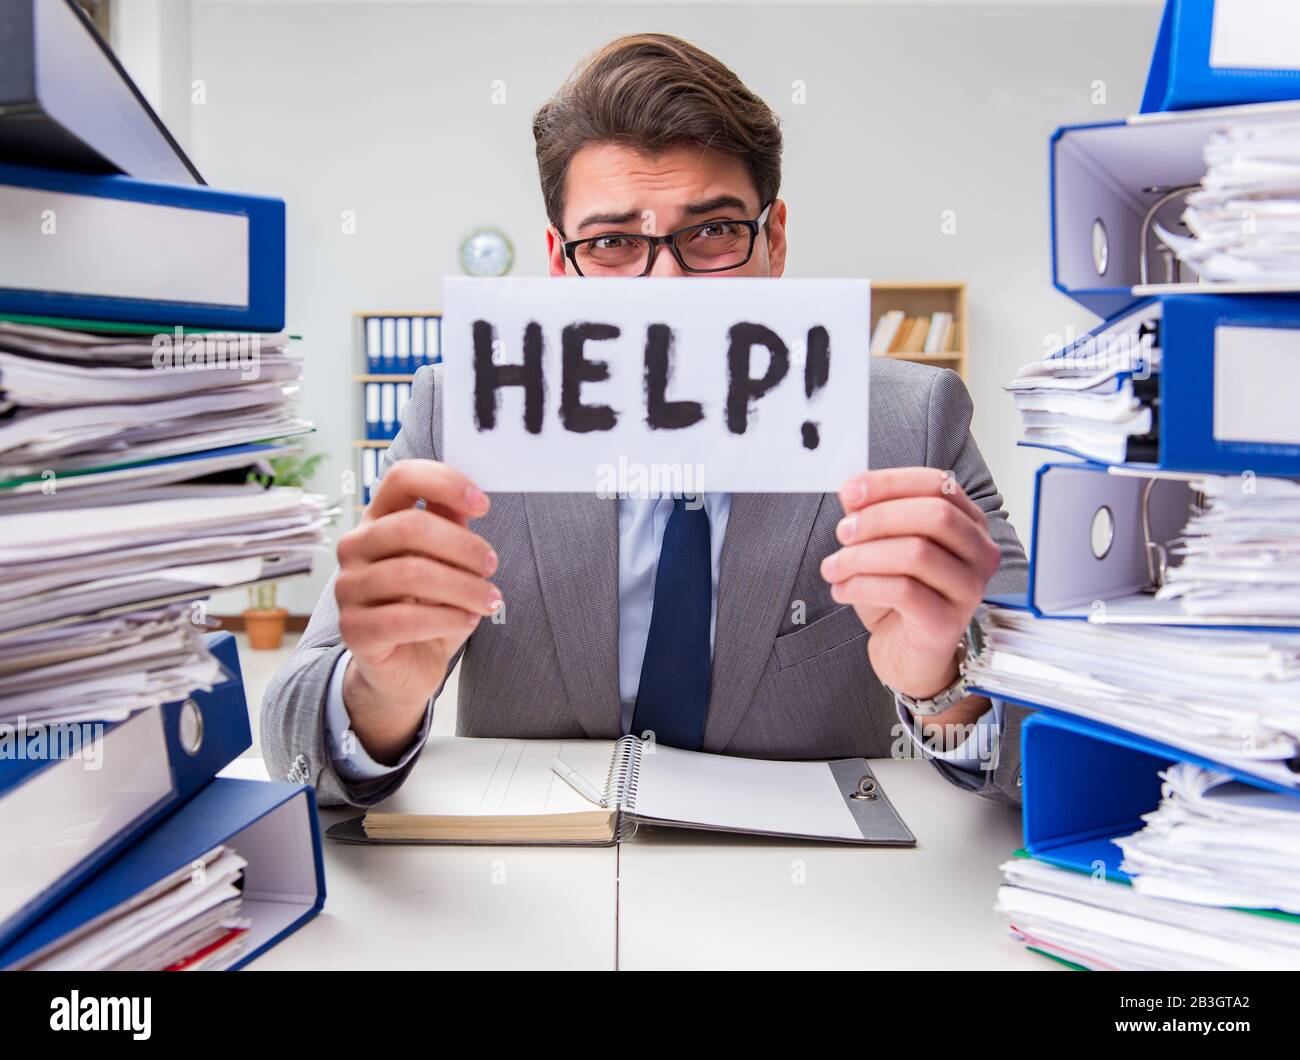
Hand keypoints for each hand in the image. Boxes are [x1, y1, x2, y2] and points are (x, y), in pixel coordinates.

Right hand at [334, 460, 500, 763]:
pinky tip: (466, 621)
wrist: (405, 667)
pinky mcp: (354, 630)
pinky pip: (403, 619)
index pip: (401, 478)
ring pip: (411, 574)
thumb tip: (470, 499)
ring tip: (489, 600)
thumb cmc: (429, 606)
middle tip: (492, 565)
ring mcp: (349, 588)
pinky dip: (446, 619)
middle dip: (463, 546)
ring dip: (463, 587)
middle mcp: (355, 548)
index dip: (444, 483)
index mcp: (378, 520)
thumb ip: (452, 526)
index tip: (482, 505)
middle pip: (411, 527)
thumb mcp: (447, 561)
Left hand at [819, 467, 1000, 701]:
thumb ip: (873, 515)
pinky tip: (842, 590)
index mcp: (968, 523)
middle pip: (934, 515)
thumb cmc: (900, 597)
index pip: (937, 485)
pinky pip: (904, 591)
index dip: (890, 483)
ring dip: (863, 555)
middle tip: (842, 531)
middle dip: (878, 518)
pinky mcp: (948, 622)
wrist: (907, 654)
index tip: (850, 491)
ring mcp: (969, 589)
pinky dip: (863, 585)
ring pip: (917, 553)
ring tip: (833, 567)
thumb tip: (854, 491)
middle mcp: (979, 553)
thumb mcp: (883, 546)